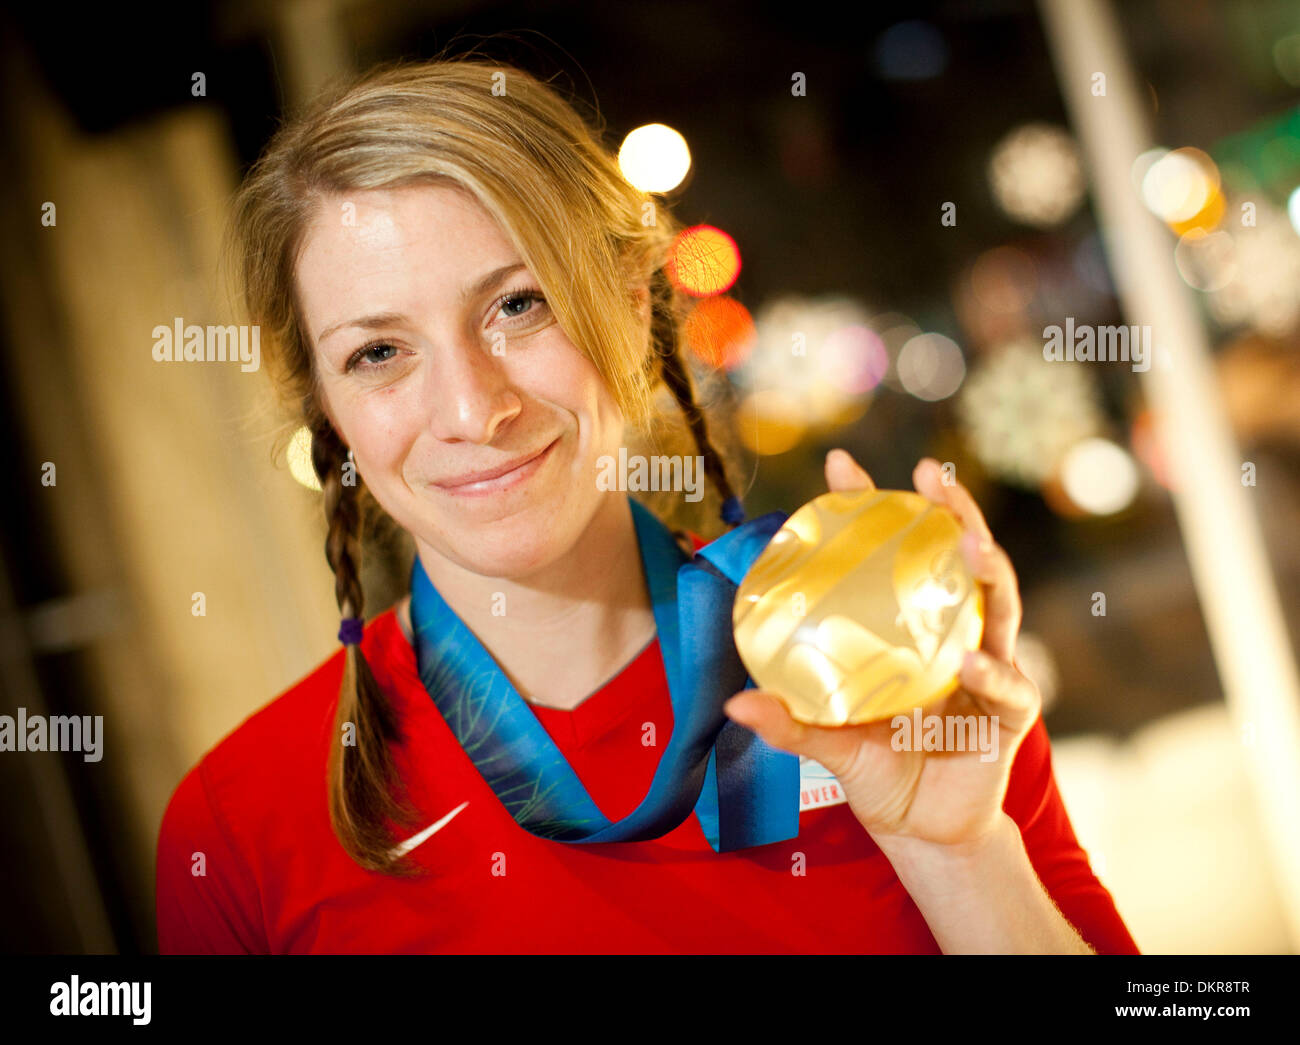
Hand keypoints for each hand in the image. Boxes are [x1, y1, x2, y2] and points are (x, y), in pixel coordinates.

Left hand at [723, 449, 1042, 852]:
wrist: (923, 830)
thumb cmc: (879, 771)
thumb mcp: (827, 742)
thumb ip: (790, 724)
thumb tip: (733, 705)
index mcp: (907, 628)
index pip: (892, 554)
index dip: (871, 507)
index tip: (840, 463)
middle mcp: (952, 634)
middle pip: (959, 558)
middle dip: (951, 511)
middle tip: (929, 475)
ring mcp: (986, 667)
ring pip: (998, 603)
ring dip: (986, 567)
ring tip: (967, 541)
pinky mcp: (1010, 712)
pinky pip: (1008, 684)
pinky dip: (991, 670)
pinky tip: (969, 659)